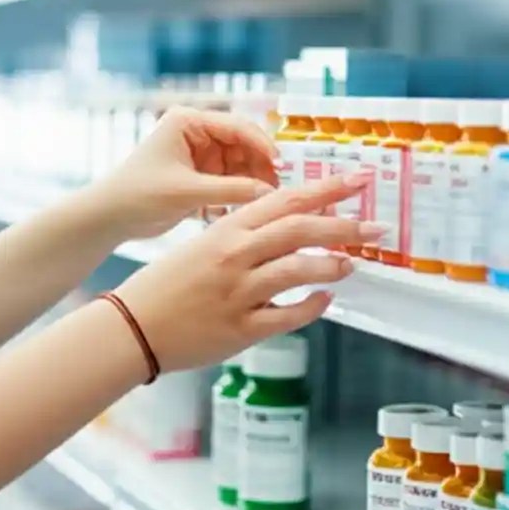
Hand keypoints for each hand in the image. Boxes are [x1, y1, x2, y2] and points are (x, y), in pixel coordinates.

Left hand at [87, 107, 278, 239]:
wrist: (109, 218)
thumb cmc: (139, 195)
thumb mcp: (187, 192)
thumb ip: (230, 191)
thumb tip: (269, 191)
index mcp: (189, 122)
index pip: (237, 127)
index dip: (262, 145)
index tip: (281, 166)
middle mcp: (196, 134)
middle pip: (243, 146)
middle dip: (259, 168)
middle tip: (276, 190)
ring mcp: (198, 156)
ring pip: (239, 167)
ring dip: (249, 185)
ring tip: (258, 205)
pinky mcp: (199, 177)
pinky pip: (229, 183)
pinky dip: (234, 196)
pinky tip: (232, 212)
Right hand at [112, 173, 384, 373]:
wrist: (131, 328)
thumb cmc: (164, 287)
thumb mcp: (200, 247)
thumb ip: (243, 238)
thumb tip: (289, 233)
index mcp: (225, 230)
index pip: (286, 199)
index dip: (327, 189)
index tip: (359, 180)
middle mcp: (234, 256)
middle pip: (300, 229)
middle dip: (344, 224)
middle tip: (377, 227)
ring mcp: (238, 292)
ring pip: (298, 268)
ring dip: (331, 264)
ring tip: (351, 264)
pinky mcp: (241, 328)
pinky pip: (288, 316)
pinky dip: (312, 307)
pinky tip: (324, 300)